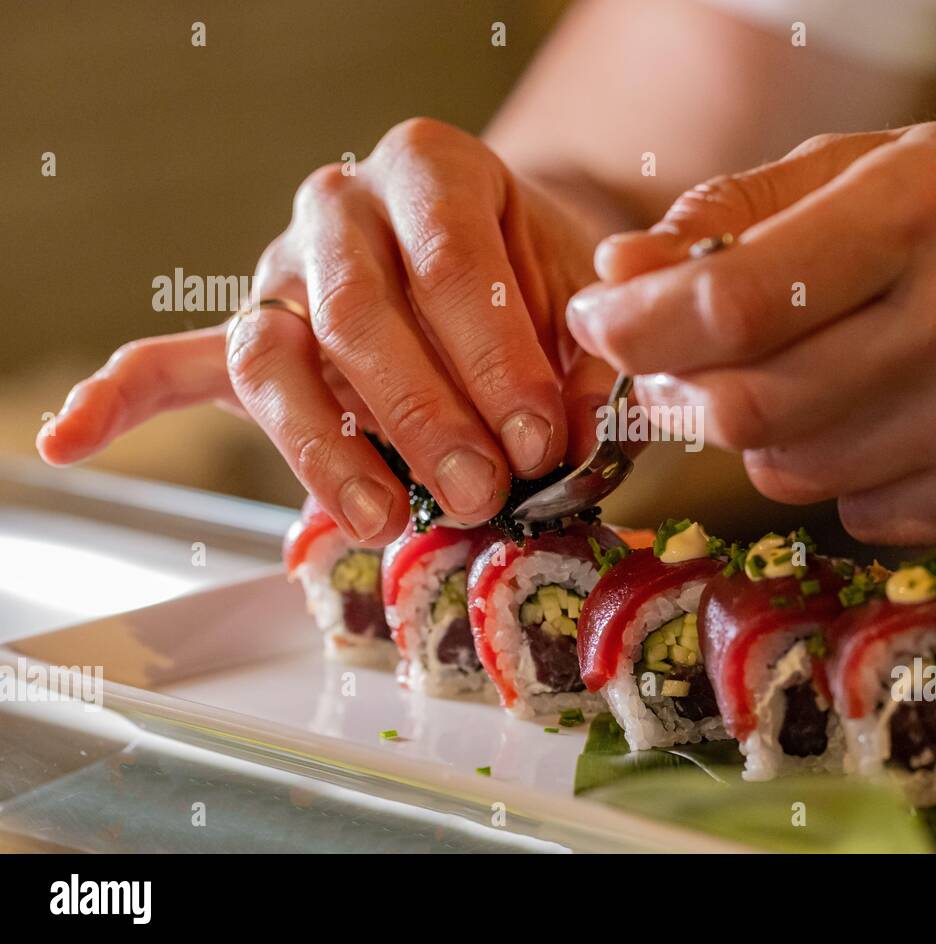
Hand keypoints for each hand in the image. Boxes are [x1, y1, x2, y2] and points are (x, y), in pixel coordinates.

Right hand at [38, 118, 616, 542]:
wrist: (500, 248)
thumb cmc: (539, 274)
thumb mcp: (581, 298)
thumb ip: (584, 362)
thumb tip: (567, 441)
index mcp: (430, 169)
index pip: (454, 265)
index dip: (498, 363)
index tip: (542, 442)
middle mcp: (342, 206)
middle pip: (359, 314)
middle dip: (423, 416)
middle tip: (478, 493)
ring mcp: (285, 269)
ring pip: (275, 355)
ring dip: (323, 447)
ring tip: (373, 518)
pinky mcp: (253, 332)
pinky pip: (173, 358)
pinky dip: (123, 399)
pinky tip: (69, 440)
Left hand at [568, 123, 935, 544]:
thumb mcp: (877, 167)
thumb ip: (737, 213)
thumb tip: (617, 272)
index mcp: (927, 206)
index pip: (735, 301)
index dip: (639, 326)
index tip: (599, 322)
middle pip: (749, 407)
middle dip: (683, 395)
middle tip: (677, 369)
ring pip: (794, 473)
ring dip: (762, 436)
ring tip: (803, 380)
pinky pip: (862, 516)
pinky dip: (843, 476)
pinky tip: (887, 422)